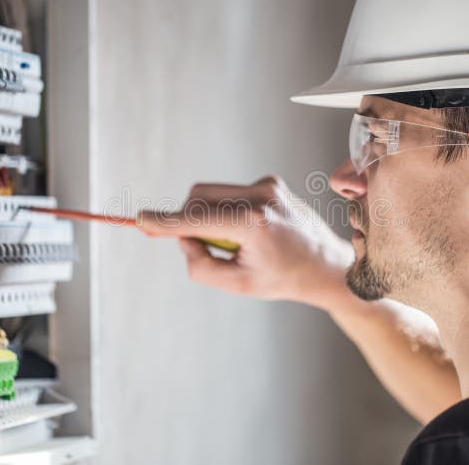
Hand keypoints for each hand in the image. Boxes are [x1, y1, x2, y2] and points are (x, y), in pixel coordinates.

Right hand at [138, 176, 357, 311]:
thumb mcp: (238, 284)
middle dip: (188, 219)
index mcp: (254, 224)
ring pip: (212, 193)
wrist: (327, 265)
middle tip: (200, 246)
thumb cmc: (285, 279)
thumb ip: (201, 264)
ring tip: (235, 243)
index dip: (166, 222)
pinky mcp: (270, 183)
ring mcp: (267, 186)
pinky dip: (227, 212)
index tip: (140, 219)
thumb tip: (182, 237)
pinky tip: (250, 232)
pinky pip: (230, 194)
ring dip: (209, 216)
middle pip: (199, 196)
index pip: (197, 219)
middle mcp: (261, 196)